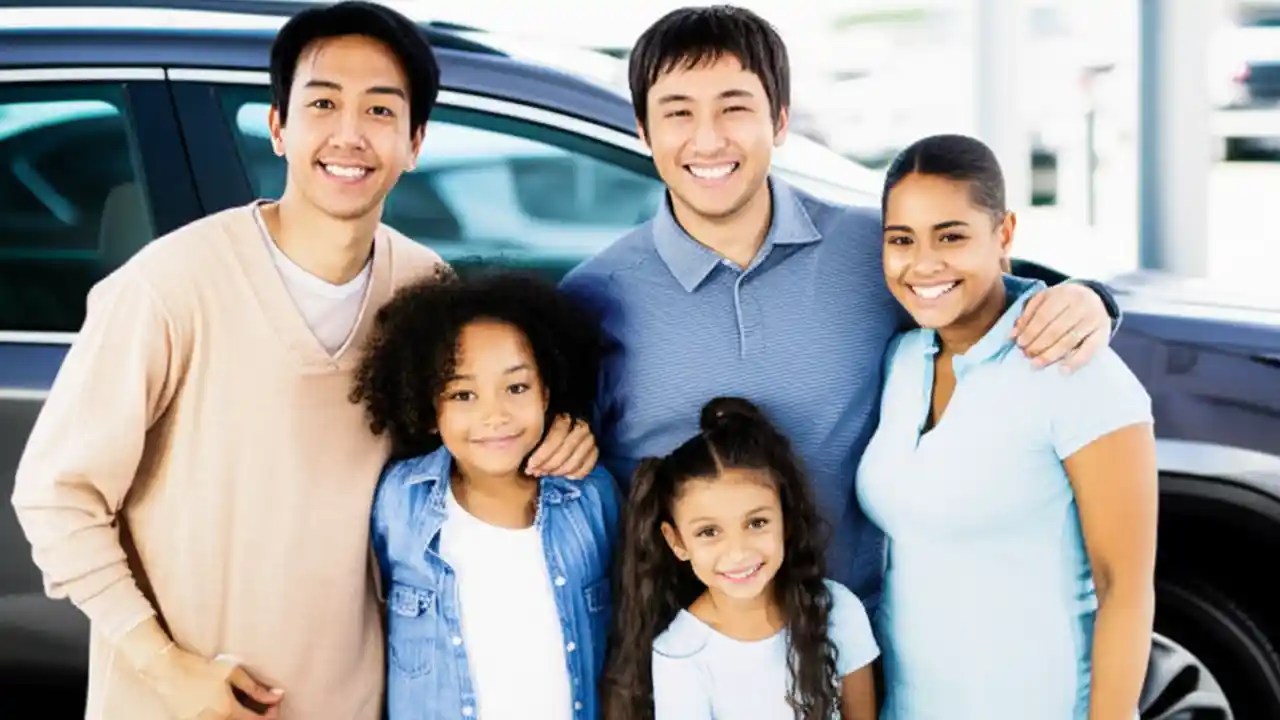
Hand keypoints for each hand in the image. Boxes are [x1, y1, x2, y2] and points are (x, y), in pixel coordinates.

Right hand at [143, 645, 282, 718]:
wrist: (166, 671)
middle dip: (258, 719)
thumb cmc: (200, 667)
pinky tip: (227, 711)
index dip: (271, 714)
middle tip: (264, 707)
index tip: (274, 703)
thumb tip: (277, 695)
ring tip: (246, 709)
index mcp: (228, 711)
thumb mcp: (231, 672)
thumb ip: (255, 687)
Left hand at [525, 414, 597, 479]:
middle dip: (552, 463)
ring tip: (549, 474)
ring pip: (582, 453)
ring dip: (564, 468)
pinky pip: (592, 459)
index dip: (544, 452)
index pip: (558, 431)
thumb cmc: (531, 434)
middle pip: (570, 444)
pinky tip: (566, 476)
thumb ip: (524, 435)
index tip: (530, 466)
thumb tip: (513, 443)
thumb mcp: (525, 430)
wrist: (545, 436)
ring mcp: (589, 434)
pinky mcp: (595, 446)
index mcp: (560, 412)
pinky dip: (580, 470)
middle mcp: (578, 420)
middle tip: (537, 472)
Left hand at [1011, 282, 1110, 372]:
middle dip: (1038, 345)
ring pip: (1069, 341)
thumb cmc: (1063, 301)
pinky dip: (1075, 362)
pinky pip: (1089, 351)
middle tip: (1027, 355)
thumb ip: (1028, 314)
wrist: (1095, 299)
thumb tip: (1012, 335)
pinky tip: (1062, 371)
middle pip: (1055, 330)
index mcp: (1064, 294)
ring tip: (1036, 364)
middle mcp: (1081, 305)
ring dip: (1050, 355)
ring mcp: (1093, 320)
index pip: (1044, 315)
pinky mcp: (1103, 334)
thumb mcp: (1045, 299)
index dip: (1030, 331)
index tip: (1019, 343)